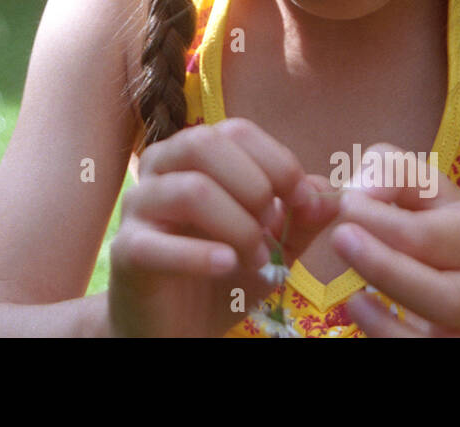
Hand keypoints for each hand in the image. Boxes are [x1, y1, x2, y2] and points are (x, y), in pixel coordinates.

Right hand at [108, 117, 340, 337]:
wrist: (178, 327)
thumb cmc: (223, 275)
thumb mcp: (274, 245)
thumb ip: (302, 218)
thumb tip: (333, 192)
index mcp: (191, 156)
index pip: (236, 132)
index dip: (278, 161)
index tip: (307, 202)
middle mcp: (158, 170)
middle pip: (204, 144)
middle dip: (255, 185)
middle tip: (273, 228)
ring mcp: (137, 208)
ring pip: (189, 189)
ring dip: (237, 225)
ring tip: (257, 259)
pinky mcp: (126, 252)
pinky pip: (158, 244)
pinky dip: (201, 256)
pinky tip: (229, 267)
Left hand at [331, 142, 459, 336]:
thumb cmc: (450, 236)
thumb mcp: (432, 196)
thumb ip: (396, 173)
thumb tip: (362, 187)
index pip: (428, 235)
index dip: (380, 218)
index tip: (345, 202)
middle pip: (443, 293)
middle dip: (384, 266)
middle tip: (339, 238)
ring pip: (439, 331)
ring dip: (388, 316)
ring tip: (350, 294)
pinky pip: (423, 352)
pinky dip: (388, 336)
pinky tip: (360, 310)